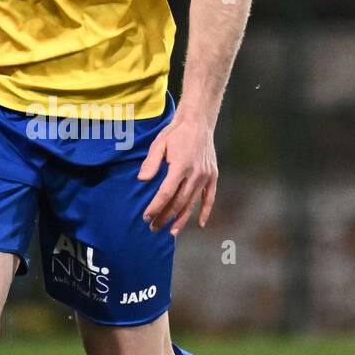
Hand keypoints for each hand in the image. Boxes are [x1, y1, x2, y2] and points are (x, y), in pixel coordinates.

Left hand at [136, 112, 217, 234]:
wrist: (198, 121)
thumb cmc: (175, 132)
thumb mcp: (159, 144)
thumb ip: (151, 163)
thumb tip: (141, 180)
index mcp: (180, 166)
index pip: (166, 193)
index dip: (155, 207)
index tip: (146, 217)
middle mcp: (195, 173)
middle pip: (178, 202)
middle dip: (165, 217)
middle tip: (153, 227)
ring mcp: (205, 175)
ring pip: (192, 203)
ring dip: (182, 219)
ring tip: (172, 232)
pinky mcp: (213, 175)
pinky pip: (210, 197)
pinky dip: (205, 211)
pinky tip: (200, 224)